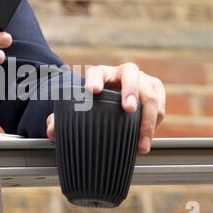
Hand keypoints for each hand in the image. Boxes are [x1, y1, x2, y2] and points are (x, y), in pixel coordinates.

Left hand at [45, 62, 165, 153]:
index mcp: (102, 73)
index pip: (97, 72)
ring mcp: (143, 80)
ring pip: (150, 92)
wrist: (118, 98)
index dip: (95, 79)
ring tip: (140, 141)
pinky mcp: (156, 92)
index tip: (93, 91)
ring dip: (148, 117)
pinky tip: (146, 141)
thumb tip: (52, 131)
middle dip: (130, 90)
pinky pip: (161, 107)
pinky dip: (155, 125)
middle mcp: (124, 73)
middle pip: (130, 73)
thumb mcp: (82, 107)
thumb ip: (63, 118)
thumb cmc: (97, 102)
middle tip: (128, 109)